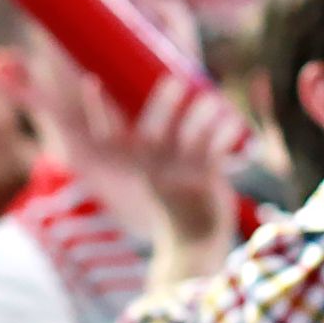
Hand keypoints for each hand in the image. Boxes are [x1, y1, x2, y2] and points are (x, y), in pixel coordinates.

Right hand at [96, 72, 251, 248]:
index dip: (95, 111)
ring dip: (199, 117)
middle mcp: (151, 173)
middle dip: (160, 106)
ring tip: (211, 97)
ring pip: (186, 143)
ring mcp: (178, 181)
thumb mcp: (155, 169)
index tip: (91, 81)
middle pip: (148, 137)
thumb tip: (176, 87)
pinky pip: (214, 156)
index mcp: (133, 167)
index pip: (105, 139)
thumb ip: (159, 140)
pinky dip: (223, 135)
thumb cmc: (176, 193)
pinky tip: (232, 119)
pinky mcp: (203, 187)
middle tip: (174, 79)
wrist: (195, 242)